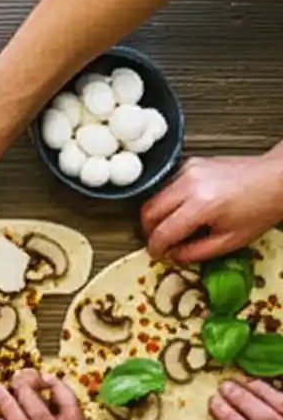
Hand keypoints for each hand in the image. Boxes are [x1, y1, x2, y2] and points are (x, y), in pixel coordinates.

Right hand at [141, 155, 282, 263]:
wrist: (275, 180)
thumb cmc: (260, 208)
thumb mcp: (232, 240)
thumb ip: (197, 252)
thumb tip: (174, 256)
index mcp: (203, 205)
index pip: (163, 231)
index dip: (156, 248)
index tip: (157, 254)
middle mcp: (190, 184)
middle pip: (149, 211)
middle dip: (149, 231)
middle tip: (158, 242)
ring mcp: (188, 170)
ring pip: (153, 197)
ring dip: (155, 215)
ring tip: (168, 227)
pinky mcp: (189, 163)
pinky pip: (165, 185)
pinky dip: (165, 200)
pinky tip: (178, 209)